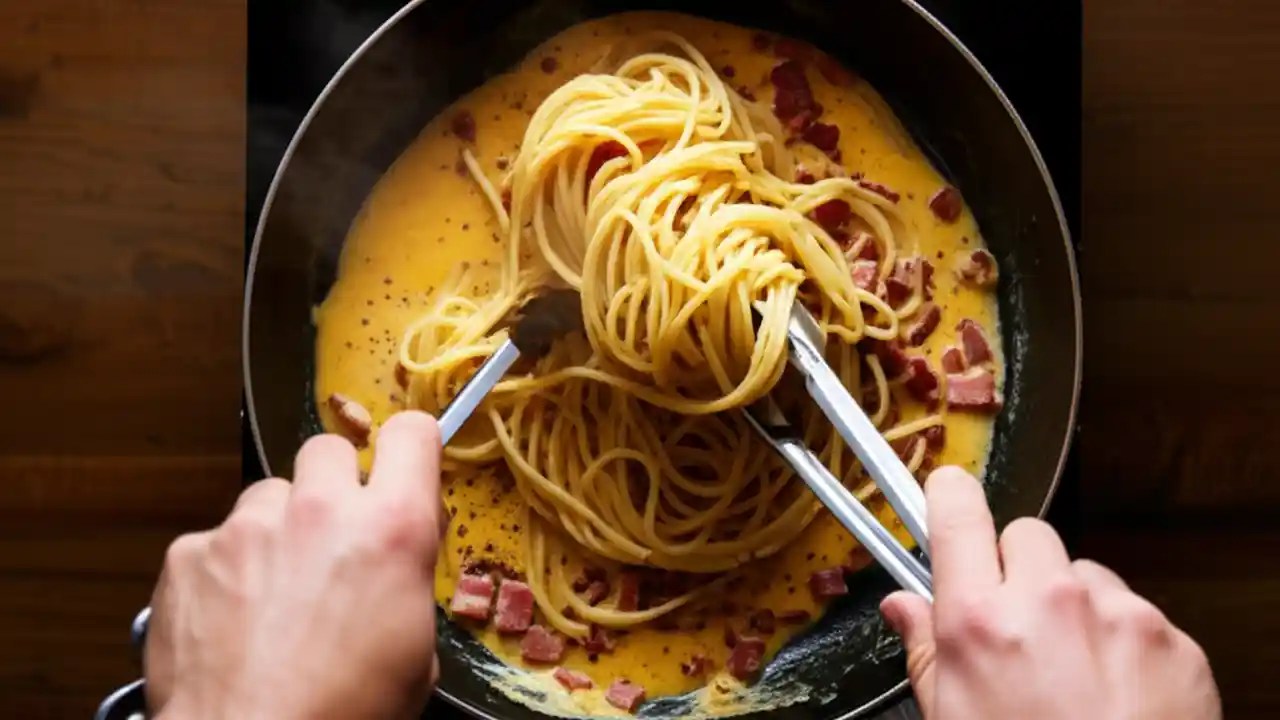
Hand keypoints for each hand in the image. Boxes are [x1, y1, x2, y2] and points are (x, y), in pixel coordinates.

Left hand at [145, 412, 444, 719]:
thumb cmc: (346, 712)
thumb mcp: (417, 651)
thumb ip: (403, 582)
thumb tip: (390, 570)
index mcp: (392, 529)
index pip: (411, 433)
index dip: (410, 447)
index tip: (404, 464)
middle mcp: (320, 510)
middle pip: (328, 449)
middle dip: (333, 484)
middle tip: (332, 537)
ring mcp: (247, 527)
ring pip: (267, 495)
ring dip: (275, 529)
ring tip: (274, 592)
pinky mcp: (188, 553)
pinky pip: (214, 541)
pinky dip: (223, 571)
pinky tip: (230, 620)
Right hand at [881, 467, 1220, 719]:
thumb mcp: (951, 718)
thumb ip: (925, 651)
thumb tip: (902, 607)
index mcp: (979, 621)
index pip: (956, 514)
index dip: (948, 495)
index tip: (948, 491)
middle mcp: (1047, 602)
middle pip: (1027, 533)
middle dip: (1018, 566)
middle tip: (1017, 619)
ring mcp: (1116, 614)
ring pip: (1085, 573)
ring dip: (1074, 604)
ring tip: (1072, 667)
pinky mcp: (1169, 637)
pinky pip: (1137, 612)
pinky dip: (1124, 640)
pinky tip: (1114, 689)